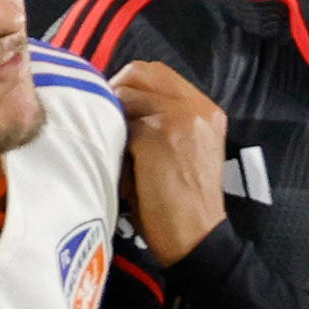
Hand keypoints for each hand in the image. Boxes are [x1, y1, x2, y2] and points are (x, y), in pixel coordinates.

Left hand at [113, 58, 230, 266]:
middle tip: (102, 117)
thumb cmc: (181, 204)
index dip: (130, 85)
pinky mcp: (160, 132)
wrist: (196, 237)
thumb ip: (158, 122)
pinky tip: (115, 158)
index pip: (158, 73)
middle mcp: (197, 105)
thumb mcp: (181, 152)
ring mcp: (180, 116)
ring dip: (113, 115)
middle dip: (116, 90)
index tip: (113, 106)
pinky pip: (121, 121)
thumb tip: (114, 104)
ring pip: (127, 94)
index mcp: (206, 109)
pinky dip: (113, 137)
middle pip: (141, 71)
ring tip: (110, 141)